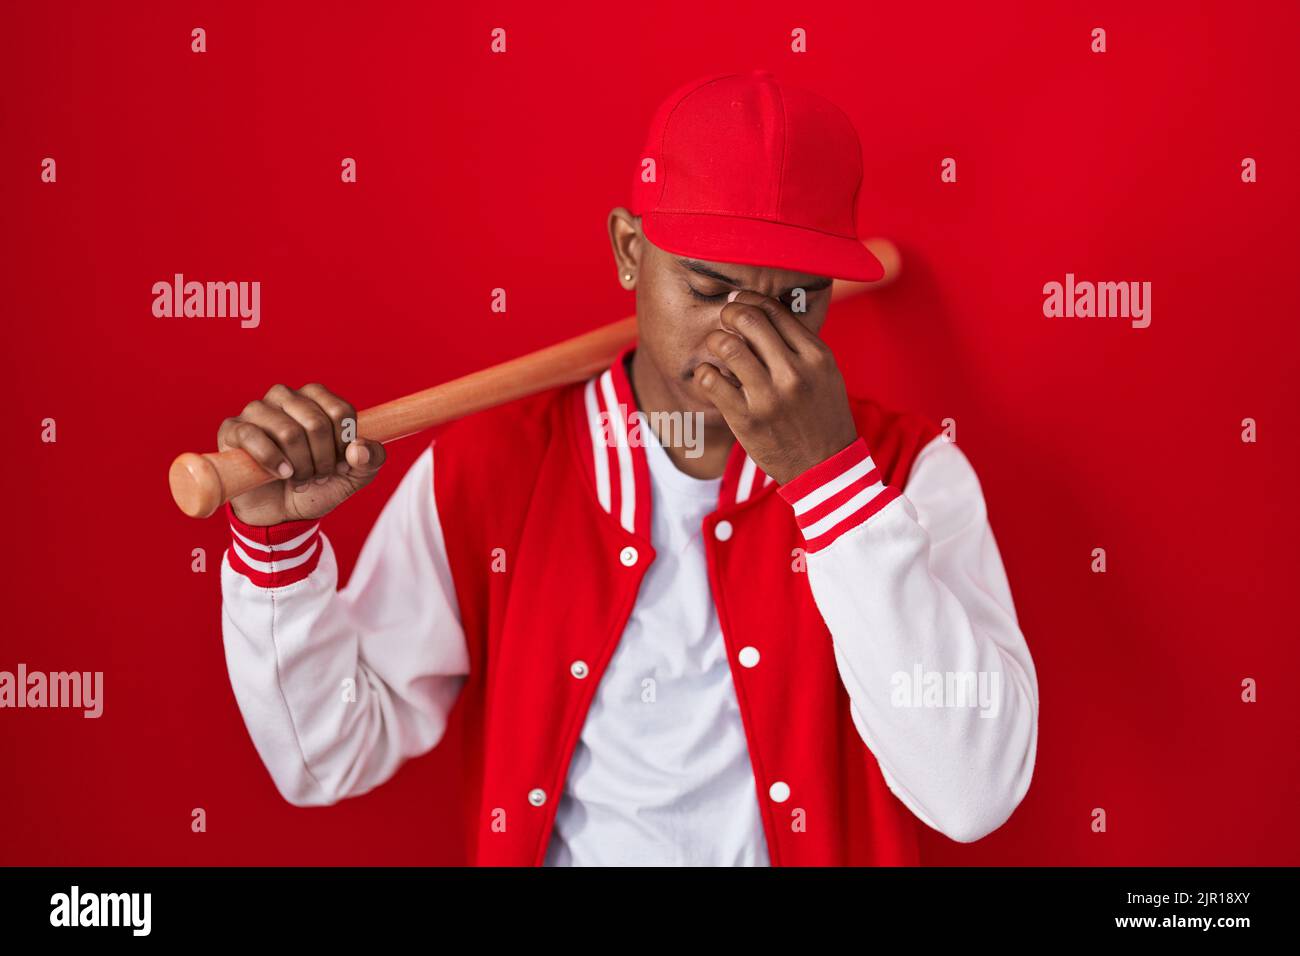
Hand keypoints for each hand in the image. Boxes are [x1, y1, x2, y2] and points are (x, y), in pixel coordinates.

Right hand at [217, 383, 386, 525]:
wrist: (282, 512)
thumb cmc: (318, 485)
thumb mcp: (355, 476)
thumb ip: (370, 459)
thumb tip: (358, 449)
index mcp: (316, 398)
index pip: (340, 411)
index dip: (345, 445)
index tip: (342, 464)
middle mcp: (286, 397)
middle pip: (316, 423)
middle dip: (323, 460)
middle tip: (319, 476)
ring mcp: (257, 410)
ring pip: (288, 432)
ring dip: (300, 465)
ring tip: (300, 478)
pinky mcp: (233, 429)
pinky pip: (253, 436)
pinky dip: (272, 460)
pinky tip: (282, 474)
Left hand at [693, 290, 858, 484]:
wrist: (824, 466)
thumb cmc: (821, 415)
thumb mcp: (825, 373)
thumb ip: (800, 344)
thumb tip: (762, 309)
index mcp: (816, 356)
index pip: (774, 310)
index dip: (749, 299)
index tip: (739, 302)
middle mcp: (794, 372)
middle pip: (748, 319)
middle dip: (729, 313)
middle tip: (724, 320)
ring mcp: (769, 396)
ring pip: (726, 346)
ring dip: (714, 341)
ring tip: (716, 348)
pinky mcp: (746, 419)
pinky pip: (711, 380)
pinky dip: (705, 373)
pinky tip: (711, 376)